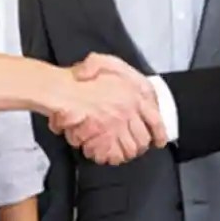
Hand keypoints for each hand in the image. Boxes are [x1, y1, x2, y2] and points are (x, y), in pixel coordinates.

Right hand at [52, 53, 166, 164]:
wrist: (61, 89)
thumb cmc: (80, 77)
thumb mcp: (103, 63)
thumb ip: (118, 72)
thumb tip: (127, 85)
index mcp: (135, 94)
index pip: (155, 120)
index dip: (158, 133)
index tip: (158, 140)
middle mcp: (129, 111)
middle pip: (142, 139)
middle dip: (138, 146)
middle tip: (133, 147)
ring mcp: (117, 126)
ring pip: (129, 149)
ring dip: (124, 153)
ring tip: (117, 152)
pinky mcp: (103, 138)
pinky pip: (112, 154)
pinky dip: (109, 157)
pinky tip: (103, 154)